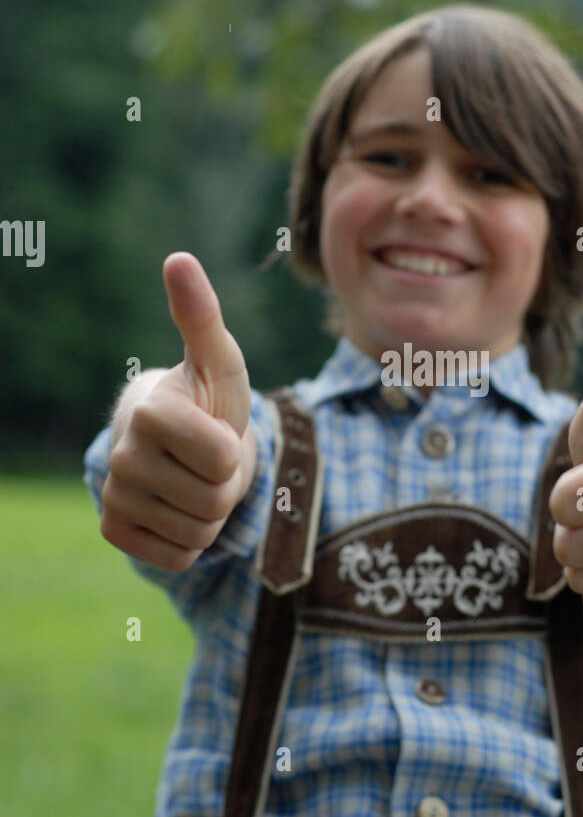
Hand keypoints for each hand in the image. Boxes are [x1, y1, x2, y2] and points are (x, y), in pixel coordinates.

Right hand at [100, 253, 251, 570]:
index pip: (223, 459)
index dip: (234, 450)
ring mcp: (114, 496)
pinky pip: (177, 557)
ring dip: (211, 514)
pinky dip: (189, 541)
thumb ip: (202, 316)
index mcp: (151, 412)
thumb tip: (178, 259)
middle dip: (225, 485)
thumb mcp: (219, 361)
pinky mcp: (114, 531)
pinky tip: (176, 508)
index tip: (216, 430)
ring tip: (195, 480)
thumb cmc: (207, 399)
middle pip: (214, 501)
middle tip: (208, 461)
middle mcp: (121, 456)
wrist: (174, 444)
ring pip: (200, 533)